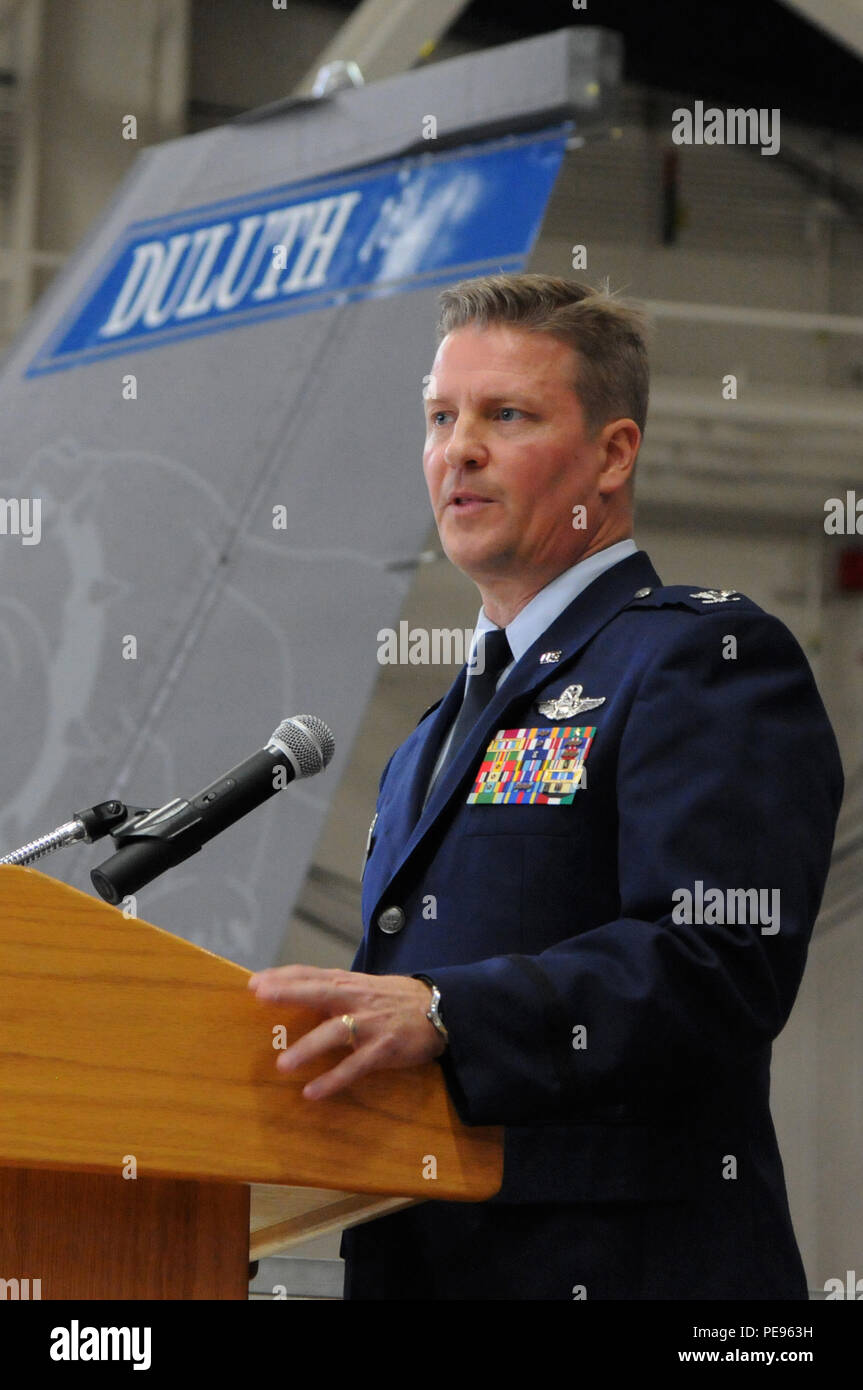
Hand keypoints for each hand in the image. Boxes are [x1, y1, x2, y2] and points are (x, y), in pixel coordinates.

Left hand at [247, 964, 445, 1099]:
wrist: (440, 1009)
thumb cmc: (394, 999)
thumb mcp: (364, 987)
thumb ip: (333, 990)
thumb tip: (296, 994)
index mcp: (348, 983)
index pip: (311, 974)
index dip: (283, 976)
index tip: (254, 982)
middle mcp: (356, 999)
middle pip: (318, 992)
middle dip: (289, 993)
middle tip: (261, 996)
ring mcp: (370, 1024)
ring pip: (335, 1032)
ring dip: (308, 1048)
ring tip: (283, 1064)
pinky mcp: (383, 1049)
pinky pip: (355, 1067)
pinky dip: (333, 1080)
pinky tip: (312, 1092)